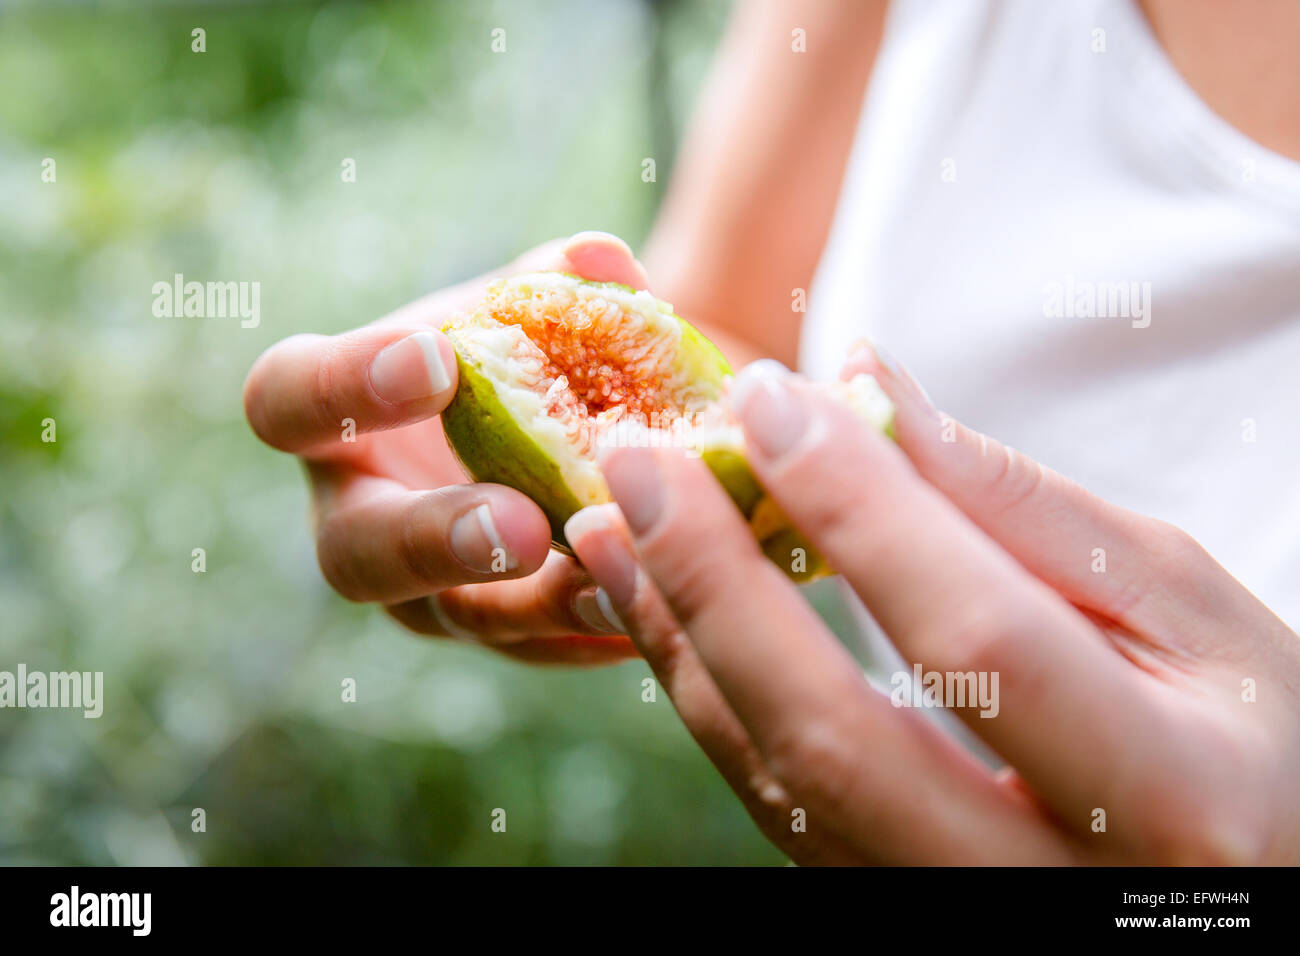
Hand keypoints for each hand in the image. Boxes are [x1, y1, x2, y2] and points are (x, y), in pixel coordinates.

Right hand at [243, 232, 648, 664]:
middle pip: (359, 553)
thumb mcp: (530, 308)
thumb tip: (603, 259)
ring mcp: (429, 592)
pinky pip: (541, 649)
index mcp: (336, 421)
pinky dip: (598, 629)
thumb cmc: (520, 350)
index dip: (343, 387)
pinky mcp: (503, 633)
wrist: (578, 422)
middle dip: (437, 539)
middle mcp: (364, 519)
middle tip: (521, 522)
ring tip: (611, 580)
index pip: (290, 400)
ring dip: (538, 604)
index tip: (433, 359)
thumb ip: (554, 281)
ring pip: (461, 619)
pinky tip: (653, 610)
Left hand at [565, 349, 1299, 862]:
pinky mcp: (890, 901)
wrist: (1252, 856)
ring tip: (611, 526)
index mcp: (1161, 793)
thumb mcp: (1176, 599)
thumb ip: (1015, 503)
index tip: (770, 398)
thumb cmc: (1243, 721)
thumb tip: (866, 390)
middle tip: (637, 466)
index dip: (862, 509)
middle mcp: (1046, 886)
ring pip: (783, 785)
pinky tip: (655, 604)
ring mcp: (953, 911)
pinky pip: (775, 804)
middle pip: (839, 740)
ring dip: (681, 643)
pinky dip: (704, 697)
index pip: (978, 637)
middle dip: (719, 589)